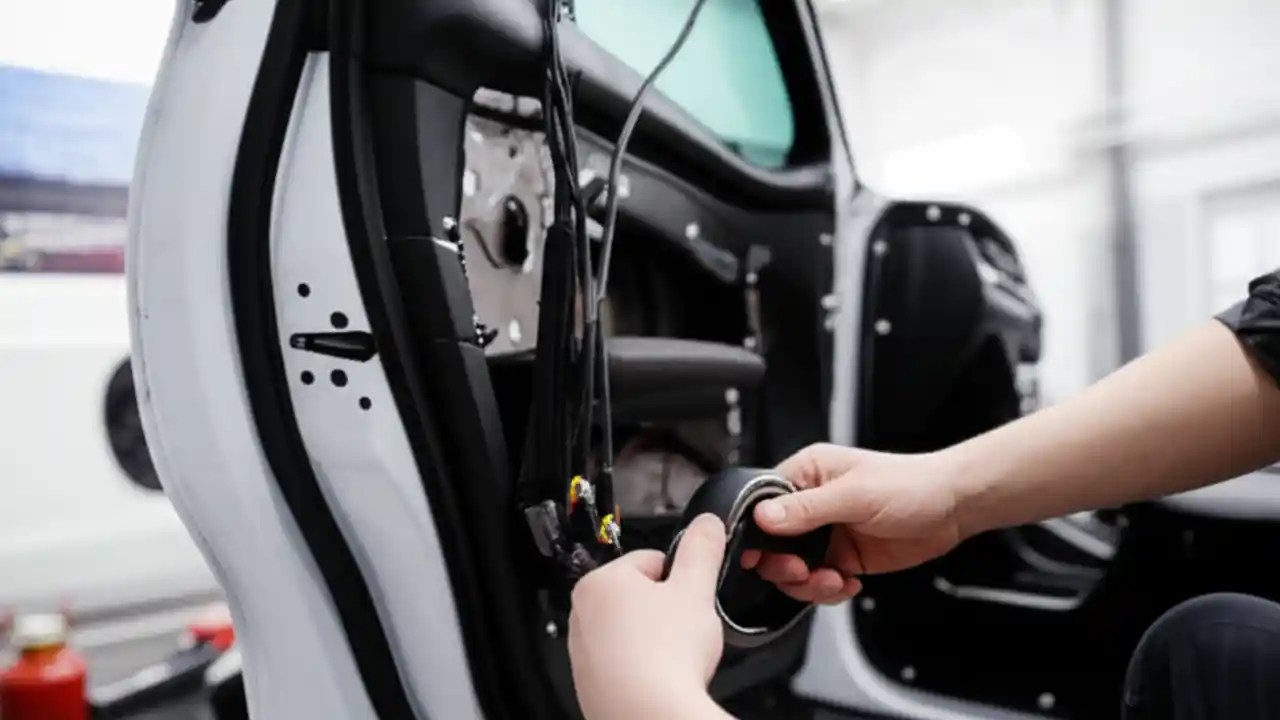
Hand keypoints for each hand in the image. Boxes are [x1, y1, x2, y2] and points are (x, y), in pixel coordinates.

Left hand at [568, 514, 732, 719]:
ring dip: (656, 639)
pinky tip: (660, 677)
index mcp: (600, 582)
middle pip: (639, 596)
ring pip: (632, 632)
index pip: (649, 561)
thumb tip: (707, 523)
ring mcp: (583, 651)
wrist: (648, 715)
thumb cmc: (665, 654)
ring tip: (673, 657)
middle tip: (685, 629)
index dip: (680, 578)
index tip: (691, 597)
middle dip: (666, 610)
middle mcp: (582, 614)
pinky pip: (624, 663)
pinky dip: (643, 667)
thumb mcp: (695, 589)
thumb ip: (702, 550)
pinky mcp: (590, 683)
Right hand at [742, 443, 962, 604]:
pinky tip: (847, 585)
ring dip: (807, 583)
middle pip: (772, 543)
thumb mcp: (855, 494)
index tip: (759, 554)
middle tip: (800, 571)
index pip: (762, 504)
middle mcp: (811, 504)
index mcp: (806, 474)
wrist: (953, 508)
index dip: (756, 532)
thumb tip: (763, 517)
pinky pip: (819, 582)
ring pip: (793, 568)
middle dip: (783, 564)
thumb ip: (808, 508)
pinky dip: (827, 591)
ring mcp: (826, 533)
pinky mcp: (842, 557)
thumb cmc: (911, 485)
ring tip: (832, 581)